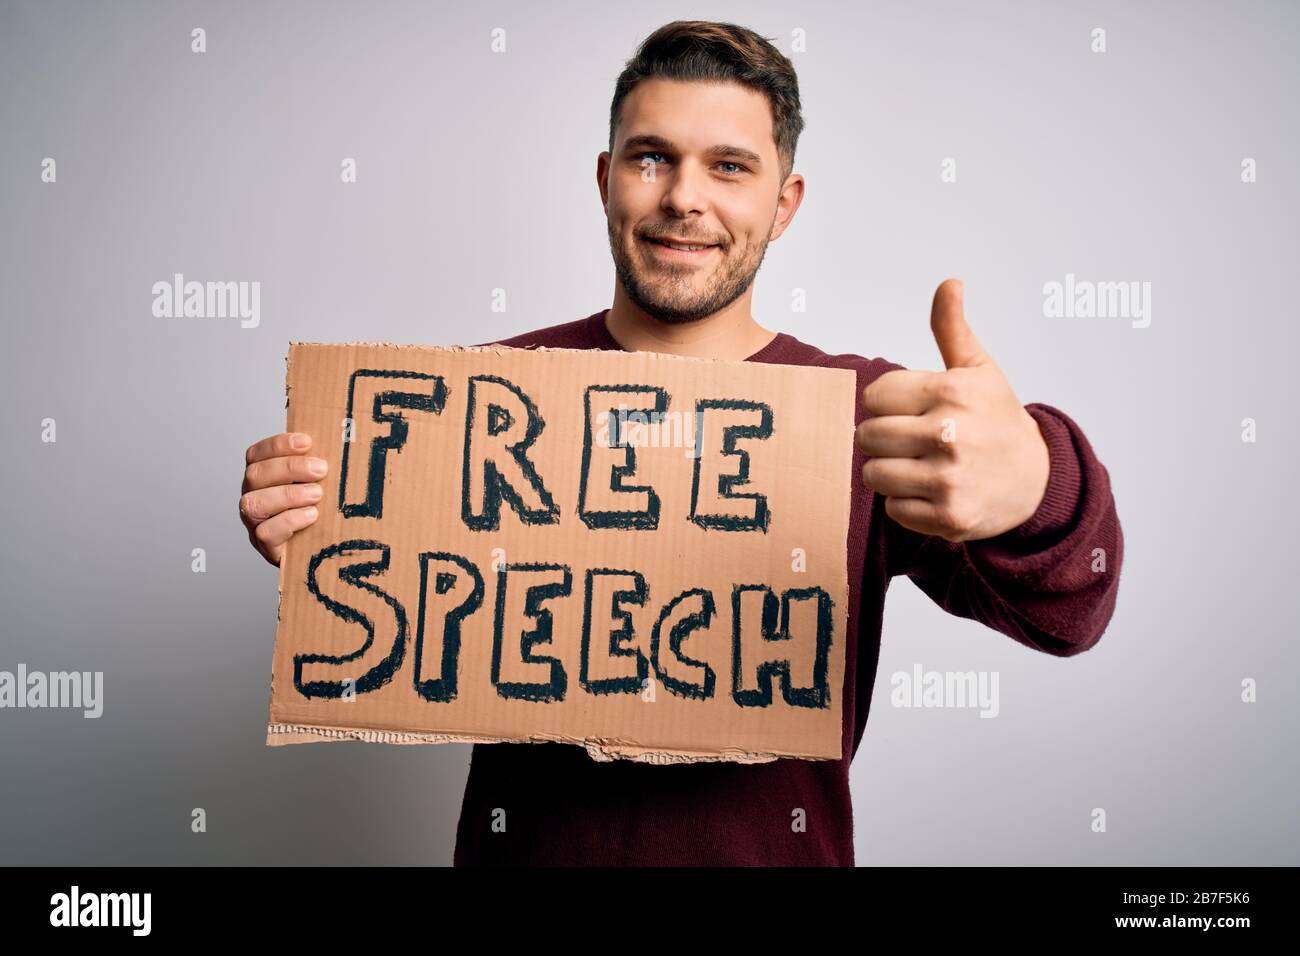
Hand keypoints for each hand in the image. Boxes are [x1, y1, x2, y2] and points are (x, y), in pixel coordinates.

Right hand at [239, 432, 326, 566]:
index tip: (307, 442)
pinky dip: (289, 520)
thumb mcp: (317, 483)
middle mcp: (253, 496)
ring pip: (254, 503)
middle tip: (321, 469)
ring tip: (317, 494)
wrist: (321, 550)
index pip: (257, 454)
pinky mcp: (265, 545)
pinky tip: (311, 515)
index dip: (278, 445)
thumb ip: (319, 465)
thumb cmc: (319, 509)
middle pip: (255, 474)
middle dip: (290, 468)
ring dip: (289, 494)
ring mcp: (255, 522)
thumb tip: (344, 442)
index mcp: (262, 477)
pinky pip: (266, 532)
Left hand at [855, 279, 1049, 542]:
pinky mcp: (948, 517)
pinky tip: (930, 491)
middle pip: (867, 436)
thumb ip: (952, 328)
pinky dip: (904, 503)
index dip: (885, 404)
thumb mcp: (980, 369)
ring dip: (887, 472)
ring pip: (873, 473)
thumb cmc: (997, 419)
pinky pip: (892, 508)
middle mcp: (950, 434)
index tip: (908, 410)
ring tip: (916, 466)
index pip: (874, 396)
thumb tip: (949, 283)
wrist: (1037, 481)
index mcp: (952, 392)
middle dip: (880, 438)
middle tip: (909, 440)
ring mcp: (949, 479)